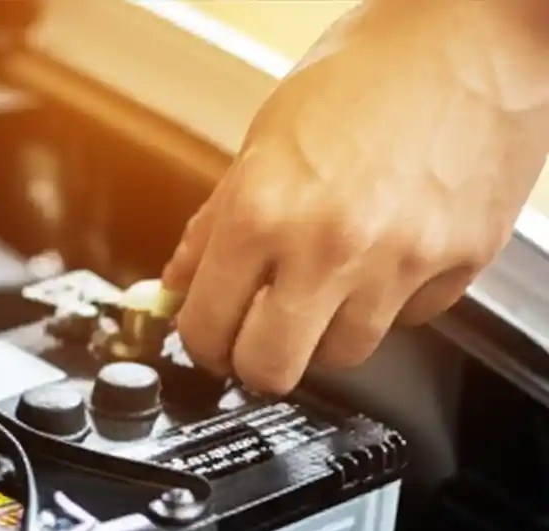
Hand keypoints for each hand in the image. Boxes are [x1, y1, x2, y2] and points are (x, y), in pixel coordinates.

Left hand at [163, 0, 548, 394]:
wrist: (477, 33)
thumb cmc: (371, 68)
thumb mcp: (264, 137)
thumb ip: (215, 222)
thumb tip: (179, 282)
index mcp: (263, 210)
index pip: (206, 328)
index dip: (200, 342)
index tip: (208, 339)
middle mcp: (329, 246)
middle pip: (271, 369)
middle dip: (255, 360)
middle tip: (255, 336)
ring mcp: (400, 262)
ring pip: (342, 354)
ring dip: (324, 331)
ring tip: (326, 281)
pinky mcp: (458, 266)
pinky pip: (408, 320)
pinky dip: (389, 301)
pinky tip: (386, 252)